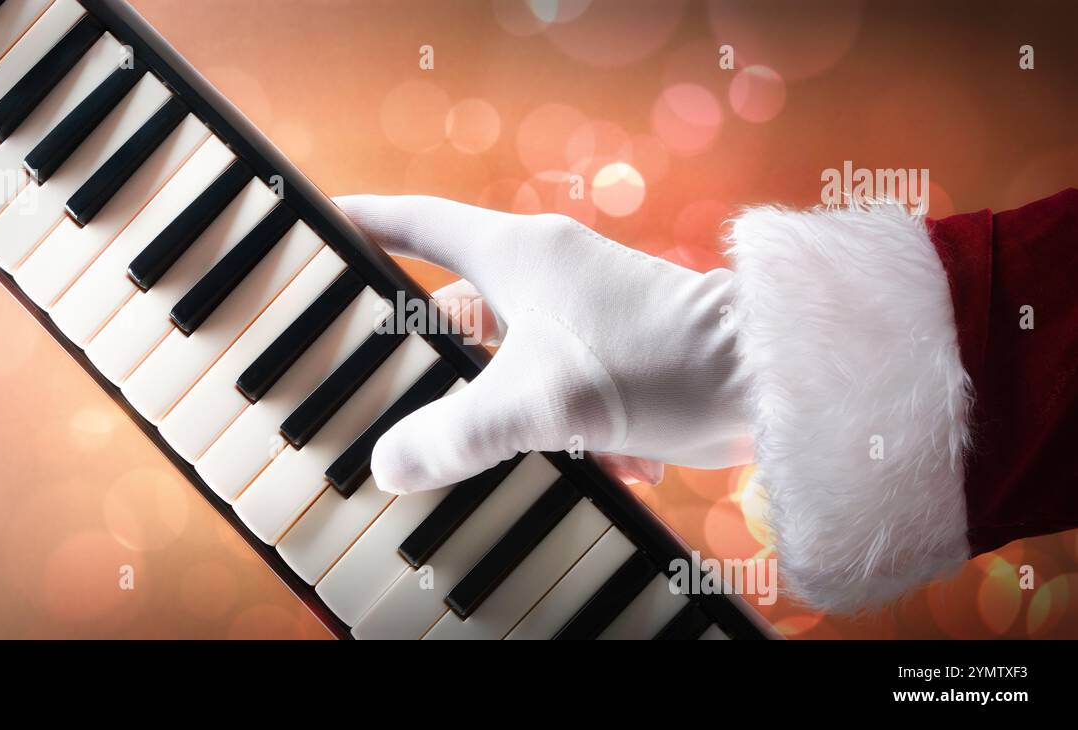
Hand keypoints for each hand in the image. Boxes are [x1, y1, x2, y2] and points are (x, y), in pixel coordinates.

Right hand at [336, 195, 754, 494]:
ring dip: (499, 411)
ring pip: (506, 362)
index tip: (319, 233)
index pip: (416, 224)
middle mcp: (542, 276)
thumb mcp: (542, 401)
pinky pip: (557, 388)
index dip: (362, 226)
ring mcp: (578, 315)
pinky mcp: (611, 354)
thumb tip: (391, 464)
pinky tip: (587, 468)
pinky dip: (559, 429)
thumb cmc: (655, 361)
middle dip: (426, 361)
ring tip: (474, 456)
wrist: (766, 379)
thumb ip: (458, 434)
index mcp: (514, 255)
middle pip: (453, 310)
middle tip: (378, 391)